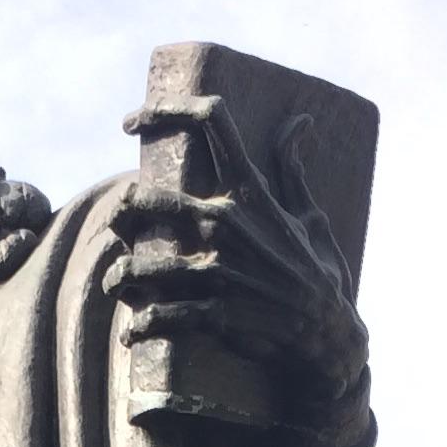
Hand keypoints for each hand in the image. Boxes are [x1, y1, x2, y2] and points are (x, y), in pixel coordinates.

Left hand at [102, 92, 365, 421]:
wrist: (327, 335)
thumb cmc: (317, 271)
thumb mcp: (310, 214)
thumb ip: (292, 168)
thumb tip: (298, 122)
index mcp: (249, 191)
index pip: (209, 123)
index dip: (163, 110)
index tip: (131, 123)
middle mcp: (226, 222)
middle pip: (145, 198)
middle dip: (122, 212)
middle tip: (119, 225)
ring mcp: (217, 269)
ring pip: (139, 264)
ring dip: (120, 275)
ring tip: (119, 281)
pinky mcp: (214, 313)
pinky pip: (158, 316)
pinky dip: (141, 325)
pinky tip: (136, 330)